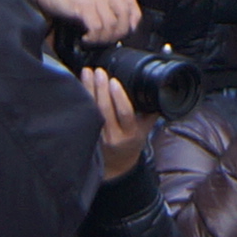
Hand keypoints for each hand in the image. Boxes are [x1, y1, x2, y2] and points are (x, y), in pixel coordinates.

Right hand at [25, 0, 143, 45]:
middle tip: (104, 41)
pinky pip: (98, 28)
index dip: (132, 19)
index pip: (130, 2)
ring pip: (112, 25)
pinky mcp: (83, 6)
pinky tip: (84, 39)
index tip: (125, 32)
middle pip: (125, 17)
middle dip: (117, 34)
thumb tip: (108, 28)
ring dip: (103, 38)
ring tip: (92, 41)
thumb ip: (99, 5)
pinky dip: (93, 38)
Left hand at [82, 62, 144, 176]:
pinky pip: (84, 116)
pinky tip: (79, 87)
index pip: (124, 113)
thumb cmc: (131, 143)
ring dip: (88, 90)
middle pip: (104, 110)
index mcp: (130, 133)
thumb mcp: (145, 129)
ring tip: (87, 73)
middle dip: (100, 88)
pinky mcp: (87, 135)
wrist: (117, 164)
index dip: (118, 97)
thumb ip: (150, 111)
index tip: (113, 81)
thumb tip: (158, 91)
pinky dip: (82, 100)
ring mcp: (98, 136)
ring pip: (92, 112)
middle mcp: (113, 136)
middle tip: (98, 72)